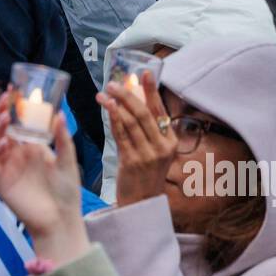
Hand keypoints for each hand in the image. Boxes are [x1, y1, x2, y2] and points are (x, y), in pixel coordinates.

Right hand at [0, 87, 88, 265]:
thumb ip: (63, 139)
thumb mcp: (68, 161)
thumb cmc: (66, 191)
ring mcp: (6, 168)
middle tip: (5, 99)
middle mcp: (15, 155)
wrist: (61, 219)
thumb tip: (59, 114)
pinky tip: (4, 145)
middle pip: (2, 129)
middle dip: (0, 113)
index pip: (17, 122)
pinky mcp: (1, 183)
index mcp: (30, 147)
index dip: (13, 108)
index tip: (14, 90)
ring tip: (3, 119)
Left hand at [101, 72, 178, 207]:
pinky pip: (121, 135)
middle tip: (114, 84)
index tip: (145, 73)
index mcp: (171, 141)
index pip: (161, 110)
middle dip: (128, 95)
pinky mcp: (132, 161)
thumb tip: (133, 97)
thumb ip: (146, 127)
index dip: (152, 90)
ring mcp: (148, 155)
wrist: (142, 202)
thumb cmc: (145, 172)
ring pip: (131, 122)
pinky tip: (107, 107)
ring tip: (105, 93)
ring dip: (116, 104)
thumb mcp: (154, 149)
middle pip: (144, 113)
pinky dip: (113, 118)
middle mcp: (162, 147)